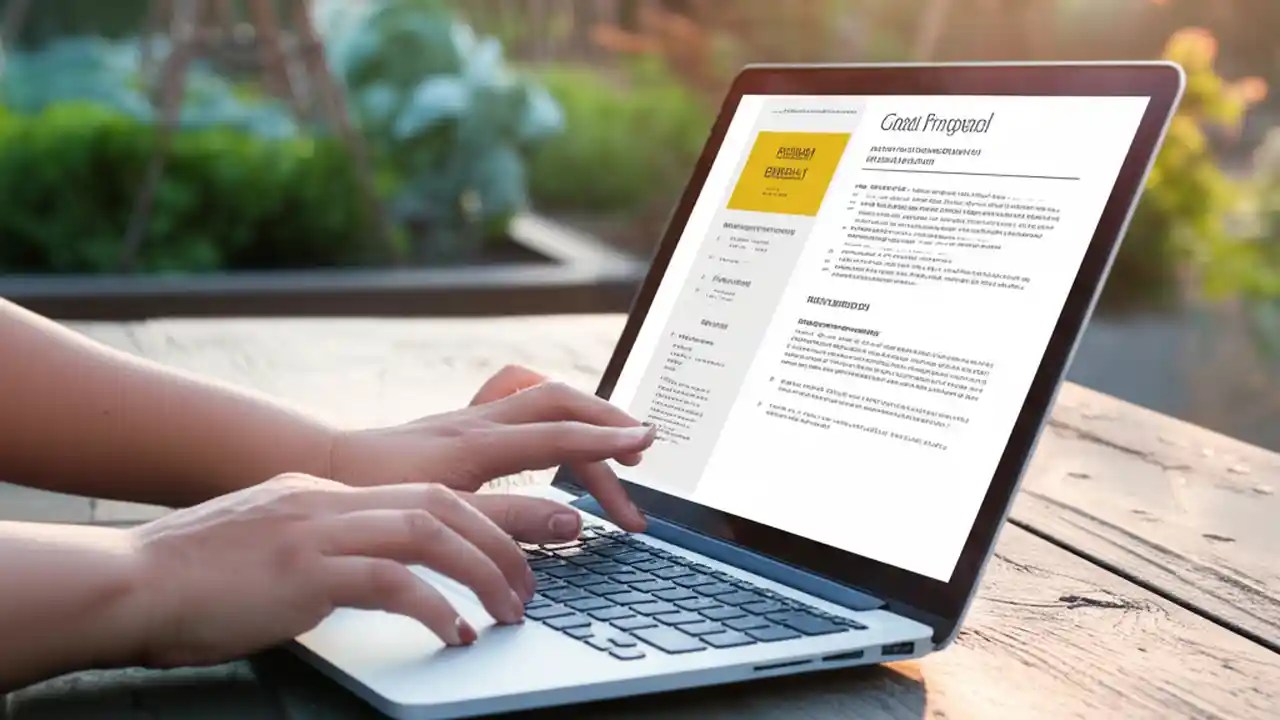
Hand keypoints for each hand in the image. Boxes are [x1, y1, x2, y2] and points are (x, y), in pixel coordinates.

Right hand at [125, 474, 590, 667]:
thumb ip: (320, 548)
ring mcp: (319, 531)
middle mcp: (331, 501)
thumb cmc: (191, 578)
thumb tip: (366, 574)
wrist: (126, 582)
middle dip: (503, 539)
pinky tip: (455, 635)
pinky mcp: (305, 572)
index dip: (482, 518)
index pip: (425, 494)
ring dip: (484, 572)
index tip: (518, 543)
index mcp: (326, 493)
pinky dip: (436, 608)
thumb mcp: (269, 545)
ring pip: (432, 534)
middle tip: (532, 583)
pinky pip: (393, 583)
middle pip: (445, 503)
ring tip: (510, 612)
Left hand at [328, 365, 650, 530]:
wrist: (322, 466)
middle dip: (608, 425)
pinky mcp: (461, 422)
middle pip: (561, 406)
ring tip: (613, 444)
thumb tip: (573, 521)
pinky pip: (519, 399)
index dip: (607, 441)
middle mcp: (480, 420)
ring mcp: (470, 416)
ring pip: (544, 397)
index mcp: (479, 443)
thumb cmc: (373, 495)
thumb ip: (510, 520)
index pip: (560, 435)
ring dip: (585, 416)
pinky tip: (557, 427)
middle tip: (641, 456)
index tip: (646, 444)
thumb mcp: (444, 517)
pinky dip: (550, 408)